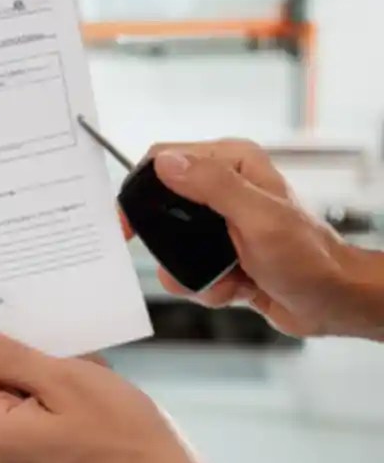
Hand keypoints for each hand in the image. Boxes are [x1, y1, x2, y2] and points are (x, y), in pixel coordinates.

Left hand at [0, 326, 208, 462]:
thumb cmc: (120, 432)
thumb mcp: (64, 380)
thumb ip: (9, 359)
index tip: (29, 341)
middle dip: (31, 369)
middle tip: (73, 363)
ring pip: (23, 403)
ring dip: (53, 385)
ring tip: (91, 382)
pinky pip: (39, 423)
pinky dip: (62, 405)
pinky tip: (95, 402)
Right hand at [128, 139, 371, 337]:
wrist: (332, 303)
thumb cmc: (309, 258)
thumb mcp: (259, 218)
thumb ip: (213, 186)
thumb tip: (166, 163)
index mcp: (233, 164)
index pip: (165, 159)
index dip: (141, 190)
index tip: (130, 224)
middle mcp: (226, 188)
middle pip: (162, 208)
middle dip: (169, 245)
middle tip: (183, 264)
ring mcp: (222, 222)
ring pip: (172, 247)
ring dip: (191, 273)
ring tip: (224, 278)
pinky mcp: (222, 252)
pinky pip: (189, 270)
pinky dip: (206, 287)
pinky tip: (234, 288)